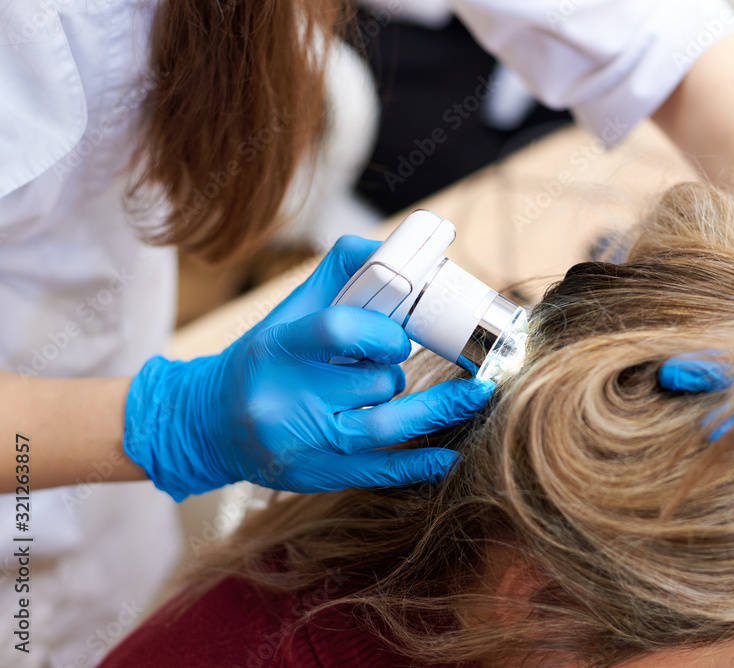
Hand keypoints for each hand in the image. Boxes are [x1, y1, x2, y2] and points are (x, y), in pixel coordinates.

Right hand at [124, 236, 492, 500]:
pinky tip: (449, 456)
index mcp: (278, 348)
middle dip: (394, 373)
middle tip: (394, 368)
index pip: (338, 331)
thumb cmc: (265, 358)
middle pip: (373, 383)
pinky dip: (420, 465)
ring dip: (430, 411)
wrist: (210, 423)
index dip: (382, 332)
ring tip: (471, 397)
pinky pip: (378, 472)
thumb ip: (341, 271)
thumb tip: (395, 246)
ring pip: (383, 426)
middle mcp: (287, 398)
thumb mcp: (291, 308)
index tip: (400, 338)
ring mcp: (303, 442)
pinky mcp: (316, 475)